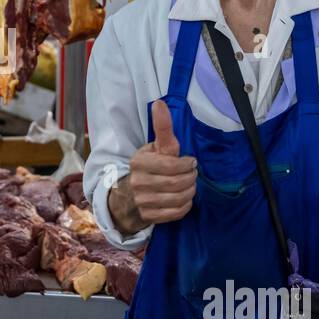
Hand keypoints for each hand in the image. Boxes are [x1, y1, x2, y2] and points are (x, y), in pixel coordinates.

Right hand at [108, 100, 197, 234]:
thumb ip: (162, 128)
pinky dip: (185, 205)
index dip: (187, 164)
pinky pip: (176, 212)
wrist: (127, 197)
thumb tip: (160, 102)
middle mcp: (138, 182)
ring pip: (178, 198)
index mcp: (139, 162)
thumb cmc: (148, 167)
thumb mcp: (153, 147)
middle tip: (192, 174)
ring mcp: (142, 201)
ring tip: (189, 185)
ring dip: (190, 192)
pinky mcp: (149, 216)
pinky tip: (183, 198)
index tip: (191, 162)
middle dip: (191, 178)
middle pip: (177, 183)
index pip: (172, 165)